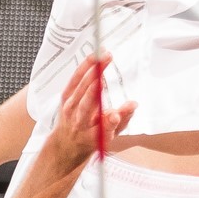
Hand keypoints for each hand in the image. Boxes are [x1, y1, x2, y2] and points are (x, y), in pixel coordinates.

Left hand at [43, 55, 134, 173]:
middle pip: (88, 104)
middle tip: (108, 68)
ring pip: (81, 88)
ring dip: (92, 71)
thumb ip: (123, 119)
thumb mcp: (111, 134)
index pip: (103, 129)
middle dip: (97, 85)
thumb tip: (133, 104)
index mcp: (94, 134)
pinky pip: (74, 81)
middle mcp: (79, 121)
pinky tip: (93, 58)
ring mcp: (70, 109)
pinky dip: (83, 68)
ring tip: (104, 56)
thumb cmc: (93, 136)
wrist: (68, 141)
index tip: (115, 115)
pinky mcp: (66, 98)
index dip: (110, 122)